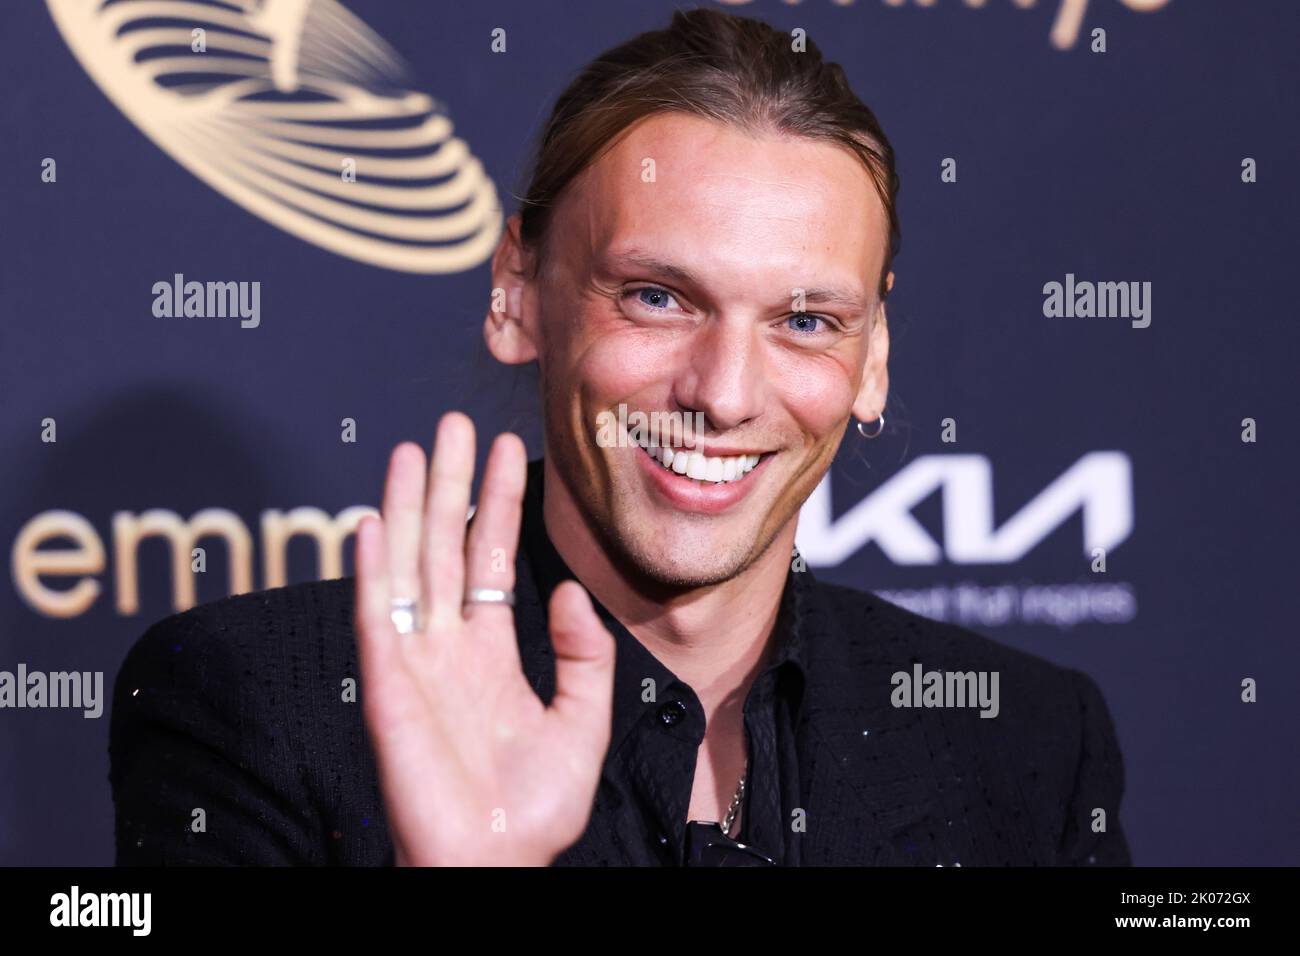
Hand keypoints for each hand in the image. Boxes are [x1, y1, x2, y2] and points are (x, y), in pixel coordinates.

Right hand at [353, 412, 615, 865]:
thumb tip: (569, 591)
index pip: (490, 557)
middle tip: (450, 424)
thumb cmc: (535, 806)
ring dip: (408, 507)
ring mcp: (414, 661)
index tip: (504, 449)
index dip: (496, 502)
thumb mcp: (584, 719)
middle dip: (448, 484)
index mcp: (491, 649)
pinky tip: (376, 519)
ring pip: (408, 566)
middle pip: (444, 546)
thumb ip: (583, 654)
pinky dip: (373, 568)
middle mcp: (448, 645)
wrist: (499, 860)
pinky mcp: (386, 687)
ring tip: (412, 448)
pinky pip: (378, 618)